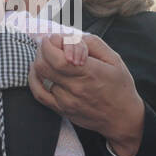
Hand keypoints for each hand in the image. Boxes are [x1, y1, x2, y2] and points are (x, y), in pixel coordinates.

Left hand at [30, 33, 143, 155]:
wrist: (122, 118)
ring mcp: (66, 101)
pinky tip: (39, 70)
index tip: (56, 39)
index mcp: (90, 73)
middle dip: (43, 49)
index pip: (57, 57)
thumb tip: (69, 38)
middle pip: (44, 64)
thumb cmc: (120, 86)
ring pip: (40, 76)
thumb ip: (92, 44)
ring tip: (49, 56)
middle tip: (52, 44)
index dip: (51, 43)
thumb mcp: (114, 59)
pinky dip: (34, 78)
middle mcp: (75, 88)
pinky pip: (38, 93)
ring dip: (40, 61)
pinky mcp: (60, 109)